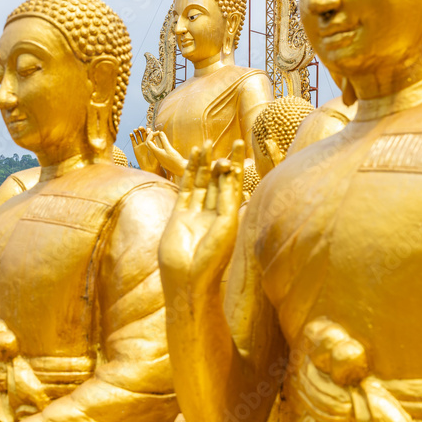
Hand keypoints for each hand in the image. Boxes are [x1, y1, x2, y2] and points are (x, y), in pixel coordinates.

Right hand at [130, 126, 162, 174]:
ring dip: (136, 132)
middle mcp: (146, 142)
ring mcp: (140, 145)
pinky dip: (132, 137)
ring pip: (137, 136)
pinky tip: (131, 134)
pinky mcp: (136, 148)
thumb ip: (154, 141)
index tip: (148, 129)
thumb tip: (156, 132)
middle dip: (141, 129)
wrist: (150, 168)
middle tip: (140, 128)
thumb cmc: (156, 160)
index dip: (148, 130)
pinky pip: (133, 141)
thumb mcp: (156, 149)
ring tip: (135, 130)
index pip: (149, 133)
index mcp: (152, 142)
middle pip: (143, 133)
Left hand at [145, 130, 186, 177]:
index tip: (159, 131)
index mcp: (156, 152)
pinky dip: (157, 145)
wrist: (180, 169)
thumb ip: (164, 140)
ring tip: (157, 135)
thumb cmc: (175, 160)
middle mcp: (156, 155)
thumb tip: (160, 132)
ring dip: (153, 141)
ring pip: (152, 148)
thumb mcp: (169, 148)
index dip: (152, 135)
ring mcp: (159, 157)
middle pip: (148, 145)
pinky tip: (162, 143)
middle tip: (155, 132)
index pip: (148, 141)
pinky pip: (156, 150)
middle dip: (150, 137)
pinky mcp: (162, 159)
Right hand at [159, 140, 243, 293]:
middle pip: (219, 182)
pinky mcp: (180, 214)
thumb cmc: (212, 257)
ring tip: (207, 143)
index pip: (235, 184)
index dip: (238, 165)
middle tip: (228, 142)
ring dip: (205, 163)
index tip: (242, 146)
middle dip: (222, 162)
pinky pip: (186, 189)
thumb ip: (227, 199)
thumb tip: (229, 174)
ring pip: (202, 183)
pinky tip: (192, 158)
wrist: (187, 278)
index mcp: (230, 217)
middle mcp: (214, 213)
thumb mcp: (225, 225)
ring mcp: (196, 213)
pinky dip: (189, 173)